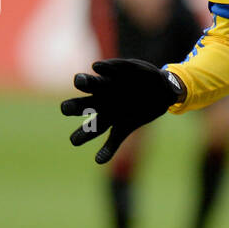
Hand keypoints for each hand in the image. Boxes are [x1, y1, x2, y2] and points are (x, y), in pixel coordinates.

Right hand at [61, 58, 184, 163]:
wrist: (163, 90)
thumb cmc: (143, 75)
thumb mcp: (134, 68)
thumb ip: (117, 68)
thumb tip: (96, 68)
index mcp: (104, 84)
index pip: (87, 83)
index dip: (82, 81)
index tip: (80, 81)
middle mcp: (103, 101)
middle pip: (84, 106)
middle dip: (73, 107)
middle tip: (65, 109)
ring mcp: (112, 115)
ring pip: (95, 126)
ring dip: (84, 134)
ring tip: (74, 141)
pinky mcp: (124, 127)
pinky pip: (114, 141)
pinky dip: (107, 151)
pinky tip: (100, 159)